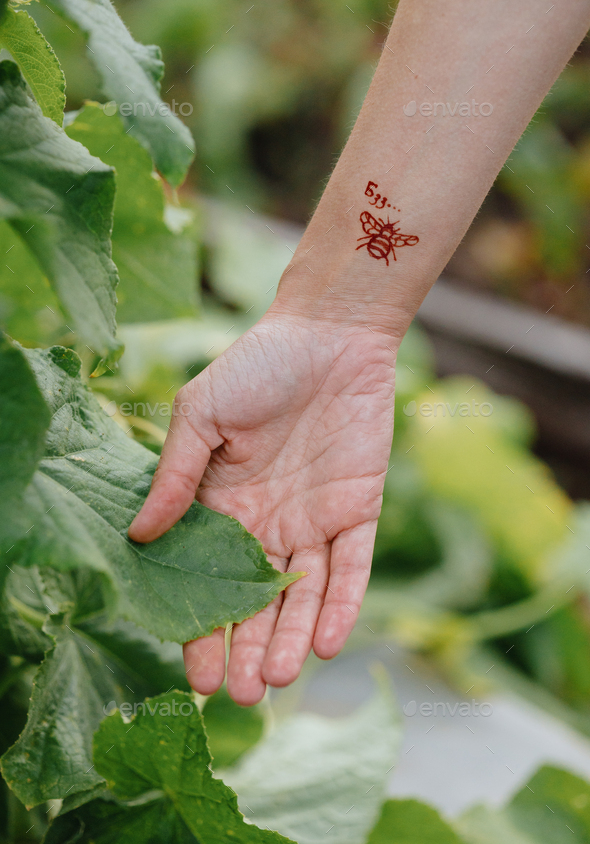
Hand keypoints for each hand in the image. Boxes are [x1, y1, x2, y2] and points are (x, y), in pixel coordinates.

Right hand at [128, 312, 396, 704]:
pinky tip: (332, 644)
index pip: (209, 581)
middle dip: (249, 649)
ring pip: (305, 594)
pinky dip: (344, 604)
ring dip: (294, 638)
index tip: (197, 676)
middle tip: (242, 697)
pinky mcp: (358, 510)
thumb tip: (138, 536)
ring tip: (279, 680)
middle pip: (258, 601)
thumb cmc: (256, 366)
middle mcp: (268, 523)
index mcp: (223, 505)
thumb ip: (176, 475)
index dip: (203, 629)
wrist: (329, 335)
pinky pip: (353, 566)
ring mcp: (314, 520)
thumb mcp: (200, 414)